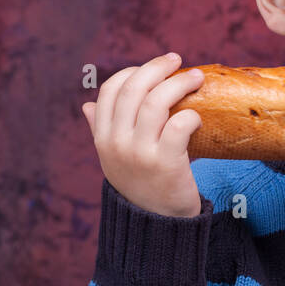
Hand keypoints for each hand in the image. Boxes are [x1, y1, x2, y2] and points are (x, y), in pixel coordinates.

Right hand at [82, 52, 206, 217]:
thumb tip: (87, 105)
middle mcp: (117, 142)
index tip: (153, 68)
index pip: (110, 91)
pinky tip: (197, 116)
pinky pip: (179, 125)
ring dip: (179, 83)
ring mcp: (140, 153)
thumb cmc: (139, 184)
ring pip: (157, 102)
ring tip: (196, 78)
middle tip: (177, 61)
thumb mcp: (113, 158)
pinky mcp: (166, 163)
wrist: (156, 224)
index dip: (132, 72)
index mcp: (103, 137)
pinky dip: (190, 114)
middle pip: (134, 88)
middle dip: (157, 68)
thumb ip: (101, 130)